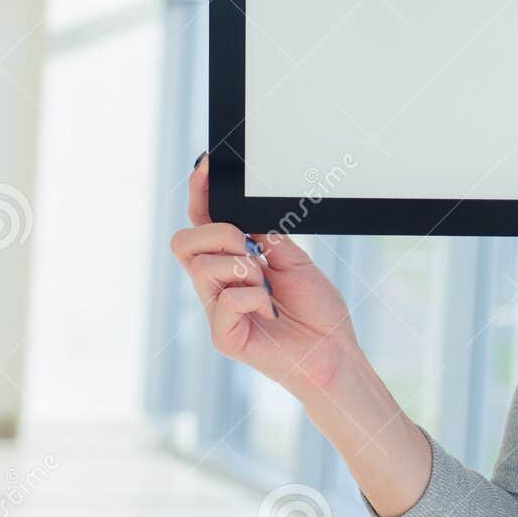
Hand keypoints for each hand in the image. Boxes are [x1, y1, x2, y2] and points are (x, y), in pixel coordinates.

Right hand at [170, 154, 359, 399]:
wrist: (334, 350)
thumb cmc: (317, 310)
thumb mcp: (293, 259)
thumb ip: (264, 236)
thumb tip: (243, 215)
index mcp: (232, 263)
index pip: (202, 223)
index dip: (198, 194)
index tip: (206, 166)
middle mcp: (217, 285)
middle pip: (183, 242)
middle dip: (218, 234)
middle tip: (252, 250)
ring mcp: (217, 311)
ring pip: (203, 268)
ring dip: (244, 269)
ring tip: (267, 287)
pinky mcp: (223, 336)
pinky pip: (226, 301)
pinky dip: (255, 299)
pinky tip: (270, 311)